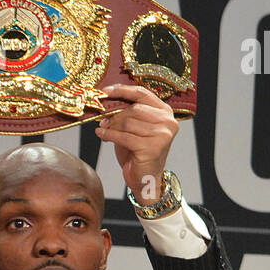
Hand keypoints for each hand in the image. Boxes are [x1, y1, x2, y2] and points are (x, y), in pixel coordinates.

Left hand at [95, 84, 179, 205]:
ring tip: (104, 129)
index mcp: (165, 112)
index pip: (143, 94)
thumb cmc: (139, 153)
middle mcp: (167, 122)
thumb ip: (128, 113)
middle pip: (134, 108)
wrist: (145, 179)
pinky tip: (102, 134)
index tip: (106, 91)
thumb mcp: (135, 128)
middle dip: (115, 114)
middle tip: (103, 119)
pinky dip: (110, 135)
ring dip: (112, 125)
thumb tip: (107, 101)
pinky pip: (125, 136)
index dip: (123, 90)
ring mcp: (161, 135)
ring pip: (129, 122)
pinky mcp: (151, 148)